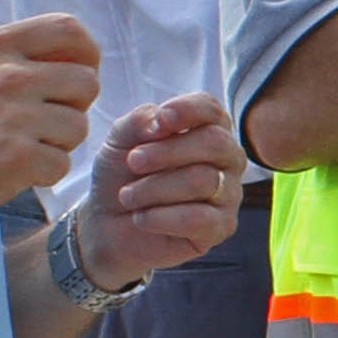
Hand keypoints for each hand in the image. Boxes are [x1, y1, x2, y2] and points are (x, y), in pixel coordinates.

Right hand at [0, 17, 100, 243]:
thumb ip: (6, 56)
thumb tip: (62, 53)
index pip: (69, 29)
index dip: (86, 53)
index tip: (78, 73)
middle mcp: (7, 75)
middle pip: (87, 80)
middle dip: (75, 105)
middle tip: (47, 122)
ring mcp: (14, 116)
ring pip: (79, 126)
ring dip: (59, 143)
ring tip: (23, 148)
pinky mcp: (18, 158)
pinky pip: (62, 164)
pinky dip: (44, 174)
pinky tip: (14, 172)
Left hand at [84, 94, 251, 283]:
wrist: (108, 223)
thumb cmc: (121, 175)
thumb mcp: (120, 140)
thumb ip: (140, 121)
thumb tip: (161, 121)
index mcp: (207, 129)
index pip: (211, 110)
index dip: (188, 110)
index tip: (160, 119)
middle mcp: (227, 159)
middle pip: (214, 143)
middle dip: (168, 151)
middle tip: (133, 162)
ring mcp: (229, 194)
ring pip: (202, 181)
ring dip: (154, 188)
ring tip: (127, 196)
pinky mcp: (221, 227)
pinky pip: (199, 219)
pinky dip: (161, 217)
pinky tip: (141, 218)